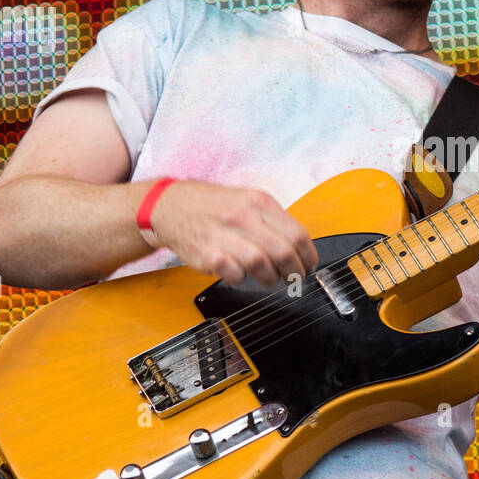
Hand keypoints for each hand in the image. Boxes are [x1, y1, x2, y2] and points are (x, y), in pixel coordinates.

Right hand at [148, 180, 319, 286]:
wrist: (169, 205)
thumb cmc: (211, 206)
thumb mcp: (247, 200)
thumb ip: (273, 220)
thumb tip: (299, 246)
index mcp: (260, 202)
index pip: (298, 234)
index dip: (308, 256)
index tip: (309, 266)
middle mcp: (244, 217)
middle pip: (284, 252)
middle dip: (294, 272)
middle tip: (293, 278)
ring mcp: (225, 235)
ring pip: (262, 264)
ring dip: (269, 278)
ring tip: (268, 277)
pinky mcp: (208, 254)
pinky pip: (235, 274)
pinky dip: (242, 279)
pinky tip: (239, 273)